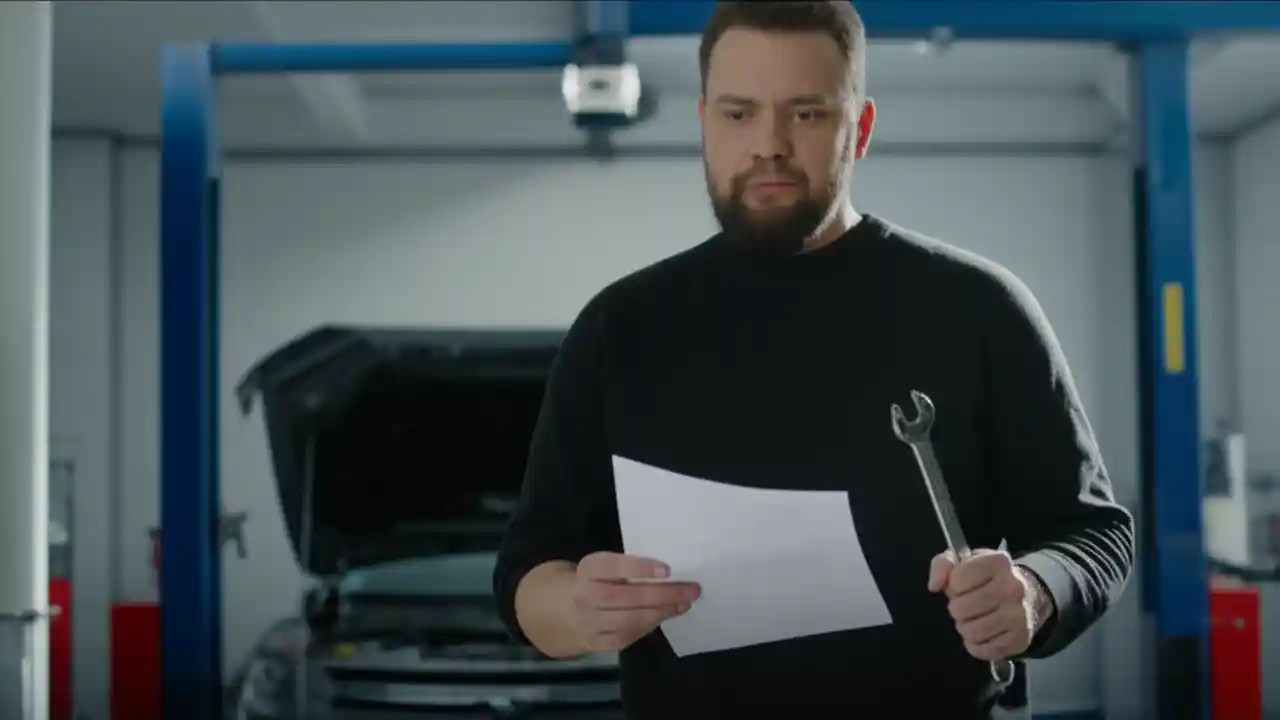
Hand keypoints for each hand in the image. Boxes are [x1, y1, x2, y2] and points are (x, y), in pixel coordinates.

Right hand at [569, 551, 700, 653]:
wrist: (552, 610)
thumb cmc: (586, 580)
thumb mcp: (597, 566)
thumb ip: (622, 567)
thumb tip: (664, 572)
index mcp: (587, 570)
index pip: (612, 567)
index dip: (639, 568)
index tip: (667, 570)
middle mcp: (584, 597)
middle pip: (626, 597)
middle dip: (663, 595)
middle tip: (692, 590)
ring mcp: (588, 623)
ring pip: (628, 621)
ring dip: (660, 613)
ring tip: (683, 604)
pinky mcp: (593, 643)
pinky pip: (624, 637)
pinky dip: (646, 628)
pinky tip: (662, 618)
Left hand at [927, 549, 1043, 661]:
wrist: (1028, 596)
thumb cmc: (987, 578)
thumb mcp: (964, 561)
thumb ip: (942, 565)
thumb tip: (934, 585)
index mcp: (998, 562)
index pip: (957, 580)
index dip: (952, 587)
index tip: (960, 587)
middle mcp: (1013, 587)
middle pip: (962, 608)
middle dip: (956, 609)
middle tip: (964, 607)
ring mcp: (1019, 615)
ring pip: (972, 632)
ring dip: (964, 628)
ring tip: (971, 620)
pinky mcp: (1020, 639)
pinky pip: (983, 651)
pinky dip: (975, 645)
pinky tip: (982, 634)